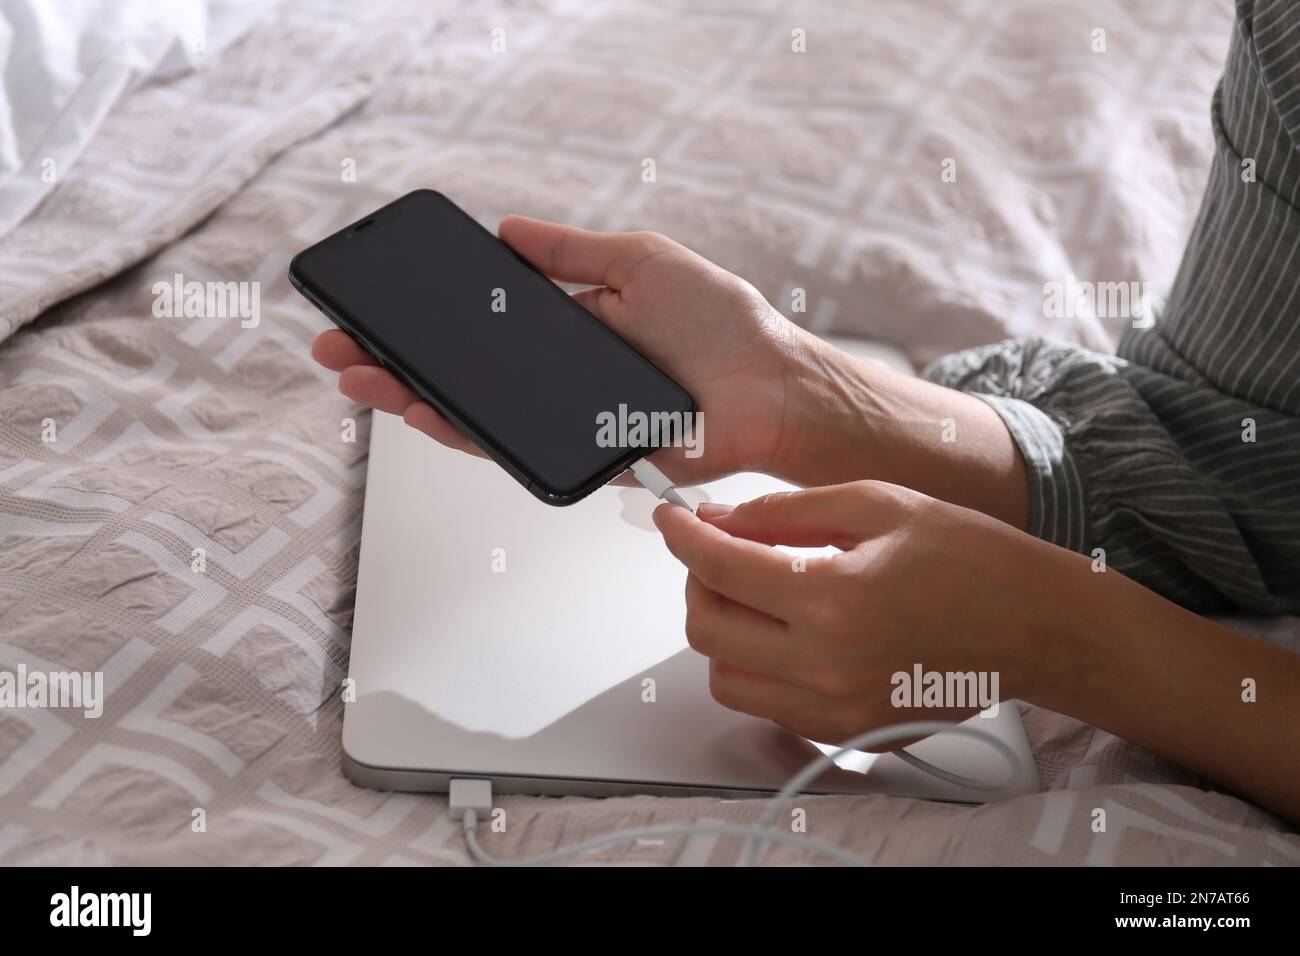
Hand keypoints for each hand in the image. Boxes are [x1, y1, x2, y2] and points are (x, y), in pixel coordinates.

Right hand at [311, 216, 824, 485]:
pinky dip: (462, 431)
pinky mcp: (579, 456)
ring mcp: (562, 420)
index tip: (375, 304)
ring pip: (471, 415)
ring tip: (361, 378)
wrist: (771, 386)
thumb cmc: (722, 324)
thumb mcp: (640, 262)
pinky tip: (421, 411)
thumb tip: (505, 230)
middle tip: (339, 347)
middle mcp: (555, 379)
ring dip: (409, 398)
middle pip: (460, 374)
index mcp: (566, 330)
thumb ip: (570, 253)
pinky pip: (512, 448)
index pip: (479, 328)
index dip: (425, 320)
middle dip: (394, 361)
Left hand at [652, 481, 1070, 743]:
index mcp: (833, 598)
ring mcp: (835, 707)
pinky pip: (768, 705)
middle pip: (706, 629)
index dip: (683, 535)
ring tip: (754, 593)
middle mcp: (826, 664)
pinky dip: (758, 666)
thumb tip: (720, 520)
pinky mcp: (847, 730)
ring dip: (722, 631)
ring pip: (726, 678)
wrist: (1037, 625)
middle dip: (698, 581)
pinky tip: (788, 630)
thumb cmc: (971, 558)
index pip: (720, 567)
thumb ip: (786, 512)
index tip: (672, 517)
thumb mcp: (877, 504)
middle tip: (718, 551)